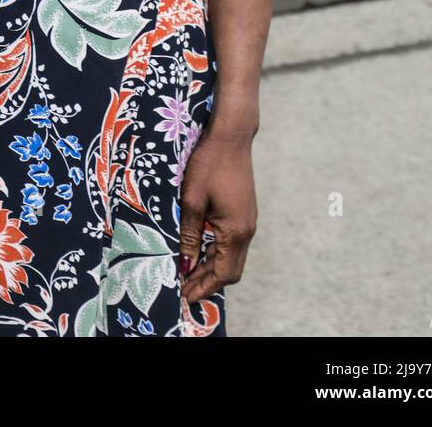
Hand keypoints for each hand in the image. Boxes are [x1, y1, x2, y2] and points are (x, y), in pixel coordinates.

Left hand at [177, 127, 256, 305]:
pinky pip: (231, 242)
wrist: (230, 135)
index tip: (184, 297)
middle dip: (207, 282)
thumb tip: (185, 265)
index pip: (223, 274)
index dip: (203, 287)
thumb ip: (190, 235)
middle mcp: (247, 230)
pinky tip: (198, 249)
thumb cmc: (208, 163)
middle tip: (183, 289)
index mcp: (236, 231)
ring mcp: (247, 221)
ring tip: (187, 272)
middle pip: (230, 270)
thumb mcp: (192, 200)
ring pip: (231, 257)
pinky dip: (216, 252)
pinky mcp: (243, 212)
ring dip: (211, 267)